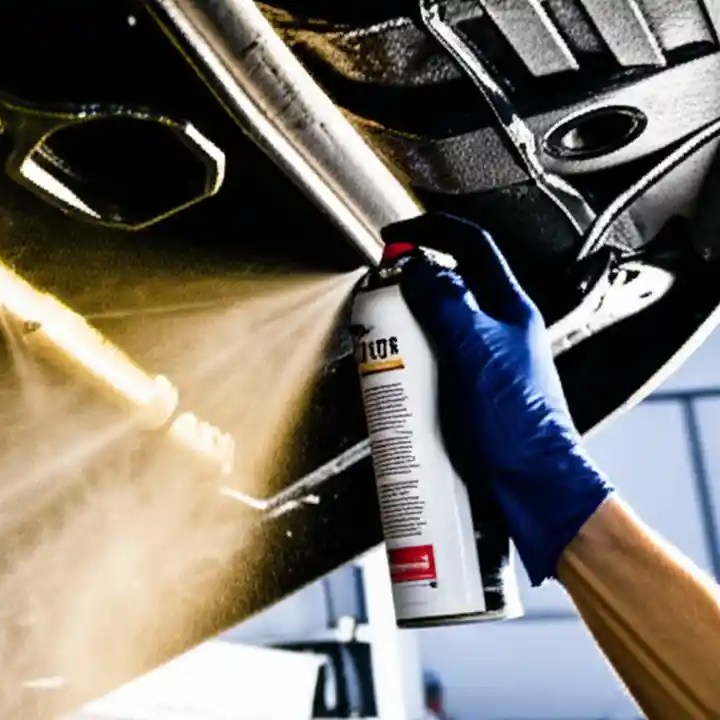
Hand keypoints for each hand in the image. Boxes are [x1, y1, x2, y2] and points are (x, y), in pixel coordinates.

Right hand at [389, 213, 612, 584]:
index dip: (432, 230)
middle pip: (444, 291)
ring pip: (433, 333)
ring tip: (382, 353)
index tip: (394, 236)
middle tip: (378, 306)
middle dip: (405, 294)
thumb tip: (418, 269)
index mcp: (509, 311)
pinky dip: (406, 375)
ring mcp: (482, 367)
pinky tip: (394, 393)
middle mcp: (496, 335)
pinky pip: (430, 372)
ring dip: (403, 337)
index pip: (473, 246)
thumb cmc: (519, 427)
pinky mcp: (466, 399)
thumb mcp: (475, 352)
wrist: (533, 490)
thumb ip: (446, 304)